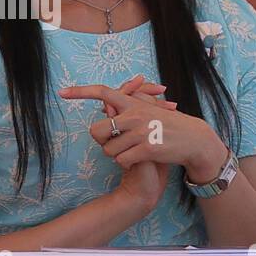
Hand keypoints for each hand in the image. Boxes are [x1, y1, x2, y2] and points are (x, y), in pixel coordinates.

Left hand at [60, 81, 226, 181]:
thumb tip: (105, 104)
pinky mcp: (146, 148)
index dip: (80, 92)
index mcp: (133, 102)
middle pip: (97, 131)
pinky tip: (139, 160)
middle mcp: (134, 115)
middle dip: (102, 141)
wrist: (193, 140)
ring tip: (134, 151)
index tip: (61, 92)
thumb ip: (130, 103)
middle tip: (116, 143)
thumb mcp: (151, 108)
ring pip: (108, 150)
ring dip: (117, 155)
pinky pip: (121, 160)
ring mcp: (140, 132)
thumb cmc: (170, 124)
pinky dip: (126, 164)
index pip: (103, 92)